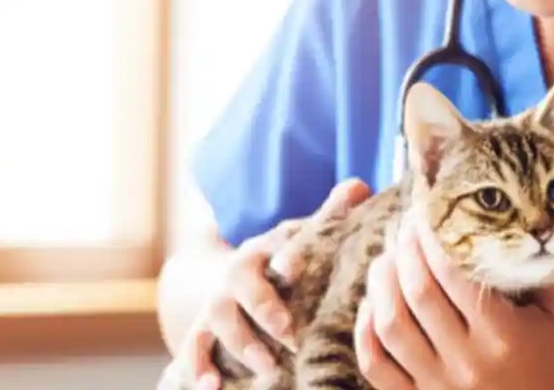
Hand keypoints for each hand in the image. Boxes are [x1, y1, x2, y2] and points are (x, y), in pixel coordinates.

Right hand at [179, 178, 371, 389]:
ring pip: (218, 321)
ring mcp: (215, 304)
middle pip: (241, 287)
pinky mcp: (200, 332)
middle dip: (263, 310)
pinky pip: (193, 349)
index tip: (292, 270)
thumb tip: (360, 184)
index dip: (283, 258)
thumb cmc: (279, 260)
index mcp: (262, 250)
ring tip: (267, 368)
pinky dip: (198, 369)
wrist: (226, 276)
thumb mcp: (301, 236)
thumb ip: (330, 216)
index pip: (270, 251)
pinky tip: (211, 388)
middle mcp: (234, 275)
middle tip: (290, 334)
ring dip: (240, 344)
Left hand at [354, 212, 553, 389]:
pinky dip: (366, 332)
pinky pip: (376, 365)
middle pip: (418, 294)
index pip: (455, 275)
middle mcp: (467, 362)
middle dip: (405, 251)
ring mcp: (438, 385)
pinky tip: (372, 304)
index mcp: (502, 335)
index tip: (427, 213)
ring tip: (386, 258)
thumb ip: (537, 262)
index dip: (433, 238)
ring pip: (391, 326)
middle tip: (404, 227)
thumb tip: (516, 213)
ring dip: (381, 284)